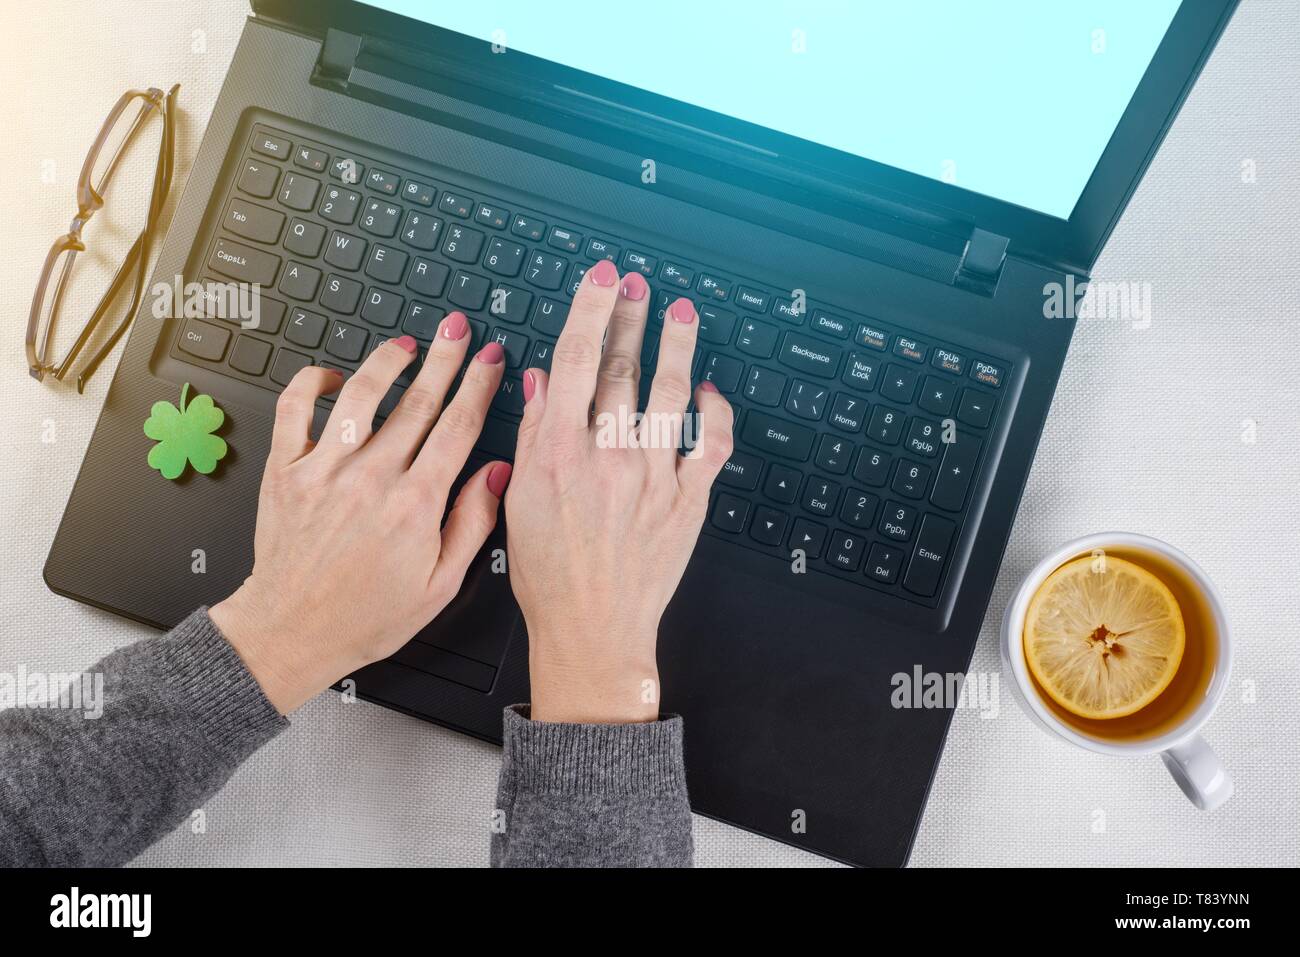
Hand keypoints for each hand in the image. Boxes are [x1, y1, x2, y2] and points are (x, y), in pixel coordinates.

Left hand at [210, 316, 509, 713]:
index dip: (479, 386)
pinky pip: (293, 409)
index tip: (491, 361)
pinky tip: (332, 376)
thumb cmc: (367, 616)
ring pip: (360, 394)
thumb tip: (498, 474)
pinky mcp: (285, 471)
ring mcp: (325, 470)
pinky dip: (310, 383)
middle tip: (459, 330)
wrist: (292, 631)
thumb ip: (473, 523)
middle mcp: (371, 479)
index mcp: (415, 505)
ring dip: (388, 361)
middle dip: (446, 359)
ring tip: (407, 344)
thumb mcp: (440, 585)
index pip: (458, 427)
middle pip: (418, 401)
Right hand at [505, 258, 733, 722]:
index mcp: (559, 453)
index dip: (591, 309)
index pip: (576, 360)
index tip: (600, 279)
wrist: (593, 629)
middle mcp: (608, 457)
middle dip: (629, 316)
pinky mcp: (688, 500)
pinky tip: (709, 389)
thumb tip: (541, 377)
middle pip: (622, 368)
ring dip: (676, 346)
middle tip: (635, 283)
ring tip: (679, 313)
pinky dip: (714, 411)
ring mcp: (653, 476)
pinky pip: (711, 444)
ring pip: (671, 393)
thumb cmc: (551, 574)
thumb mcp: (520, 499)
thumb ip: (533, 431)